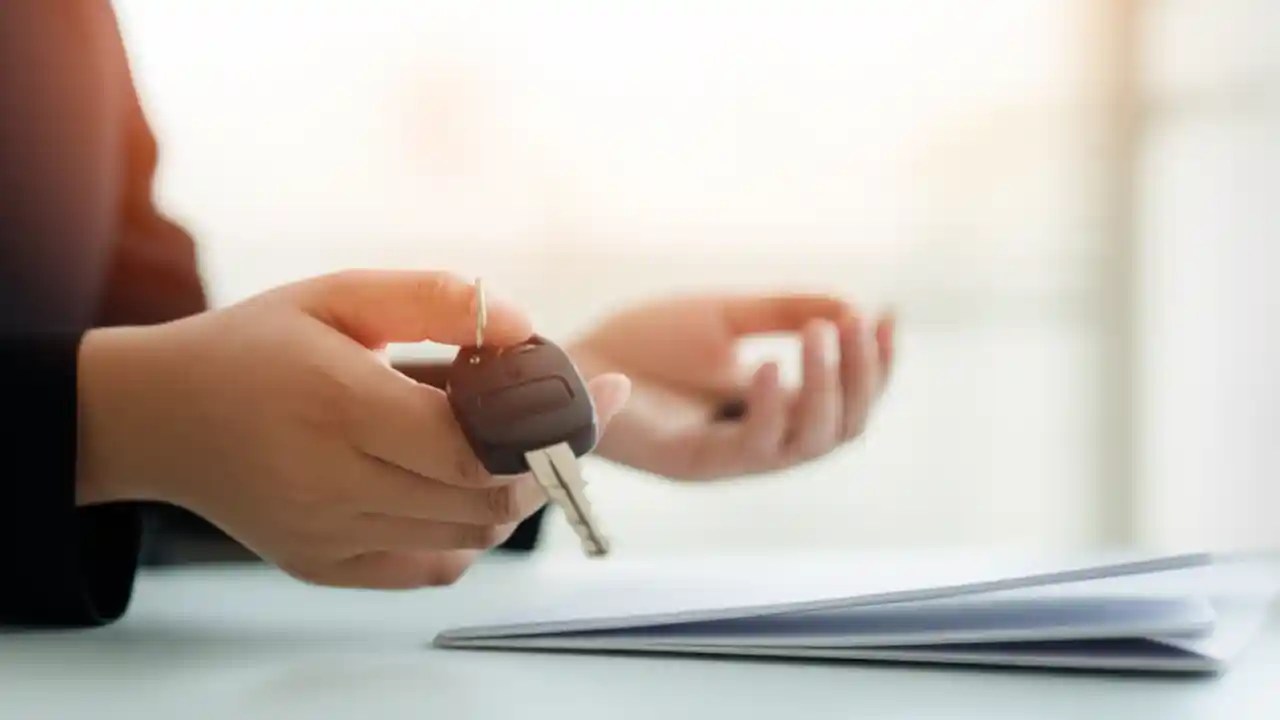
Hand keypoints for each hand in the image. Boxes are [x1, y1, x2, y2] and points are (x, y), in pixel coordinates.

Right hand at [75, 270, 629, 588]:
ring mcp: (329, 537)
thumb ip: (435, 299)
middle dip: (546, 459)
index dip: (549, 425)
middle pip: (484, 499)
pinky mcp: (326, 566)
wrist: (160, 417)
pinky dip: (468, 532)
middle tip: (563, 418)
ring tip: (508, 444)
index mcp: (337, 406)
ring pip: (469, 538)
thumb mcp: (339, 294)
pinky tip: (455, 486)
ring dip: (512, 493)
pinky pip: (432, 568)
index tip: (602, 393)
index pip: (473, 445)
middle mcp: (333, 484)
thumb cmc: (255, 345)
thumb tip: (526, 327)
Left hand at [569, 294, 893, 479]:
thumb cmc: (642, 341)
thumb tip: (852, 306)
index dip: (875, 363)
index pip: (846, 396)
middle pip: (843, 426)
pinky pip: (754, 446)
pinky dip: (769, 405)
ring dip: (826, 387)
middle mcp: (763, 436)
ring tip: (822, 334)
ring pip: (810, 441)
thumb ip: (784, 312)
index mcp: (774, 405)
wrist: (571, 361)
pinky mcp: (698, 464)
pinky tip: (769, 364)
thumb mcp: (723, 317)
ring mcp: (733, 455)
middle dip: (861, 375)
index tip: (888, 316)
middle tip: (857, 324)